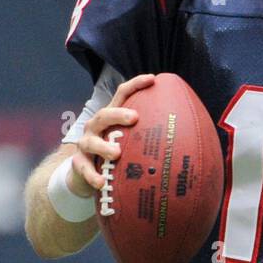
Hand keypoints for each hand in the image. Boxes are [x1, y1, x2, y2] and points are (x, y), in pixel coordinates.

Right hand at [70, 74, 155, 195]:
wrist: (84, 175)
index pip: (121, 95)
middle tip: (135, 118)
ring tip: (116, 153)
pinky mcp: (79, 164)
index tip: (152, 79)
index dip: (135, 85)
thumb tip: (183, 139)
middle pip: (104, 114)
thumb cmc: (114, 155)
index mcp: (110, 118)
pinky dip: (92, 176)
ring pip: (91, 142)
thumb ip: (147, 137)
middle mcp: (96, 127)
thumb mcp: (128, 142)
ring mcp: (86, 144)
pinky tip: (101, 183)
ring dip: (104, 147)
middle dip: (118, 114)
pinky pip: (84, 169)